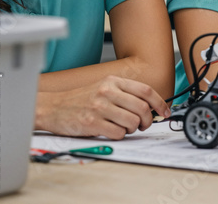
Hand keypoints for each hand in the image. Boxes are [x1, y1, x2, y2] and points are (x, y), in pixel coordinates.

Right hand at [35, 76, 170, 139]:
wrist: (52, 107)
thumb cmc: (80, 99)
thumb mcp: (103, 87)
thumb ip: (125, 93)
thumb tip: (150, 105)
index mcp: (113, 81)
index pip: (146, 91)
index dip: (160, 103)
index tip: (165, 112)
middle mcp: (107, 92)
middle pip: (142, 108)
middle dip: (148, 120)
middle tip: (144, 124)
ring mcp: (99, 107)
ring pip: (132, 122)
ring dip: (133, 129)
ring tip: (125, 127)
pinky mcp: (92, 123)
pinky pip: (118, 133)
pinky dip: (120, 135)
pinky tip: (112, 131)